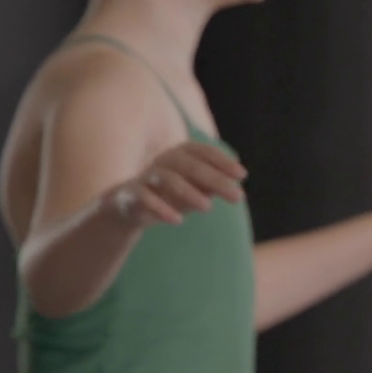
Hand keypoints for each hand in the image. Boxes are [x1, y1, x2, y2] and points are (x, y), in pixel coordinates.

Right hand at [108, 142, 245, 226]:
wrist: (129, 206)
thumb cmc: (169, 194)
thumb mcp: (193, 191)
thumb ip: (211, 187)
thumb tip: (235, 190)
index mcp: (180, 154)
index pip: (203, 152)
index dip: (223, 161)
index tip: (242, 175)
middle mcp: (162, 160)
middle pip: (189, 165)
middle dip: (215, 179)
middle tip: (237, 197)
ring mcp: (145, 175)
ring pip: (167, 178)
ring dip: (189, 192)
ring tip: (208, 207)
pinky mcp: (130, 193)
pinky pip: (144, 197)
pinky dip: (161, 208)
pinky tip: (177, 220)